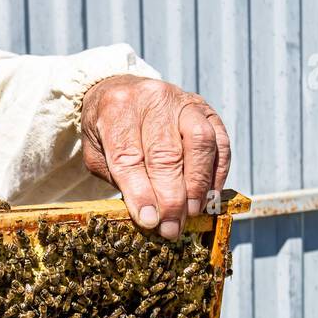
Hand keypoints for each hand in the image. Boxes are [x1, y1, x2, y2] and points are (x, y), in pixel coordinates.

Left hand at [80, 75, 230, 239]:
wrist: (121, 89)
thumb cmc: (107, 128)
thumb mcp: (97, 152)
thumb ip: (119, 179)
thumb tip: (149, 214)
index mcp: (115, 108)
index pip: (128, 156)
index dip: (141, 193)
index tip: (150, 221)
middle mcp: (152, 99)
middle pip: (166, 153)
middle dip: (171, 198)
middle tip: (171, 228)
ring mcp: (182, 101)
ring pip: (199, 142)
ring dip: (198, 184)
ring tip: (193, 212)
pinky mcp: (205, 109)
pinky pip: (220, 141)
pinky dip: (217, 172)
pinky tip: (210, 196)